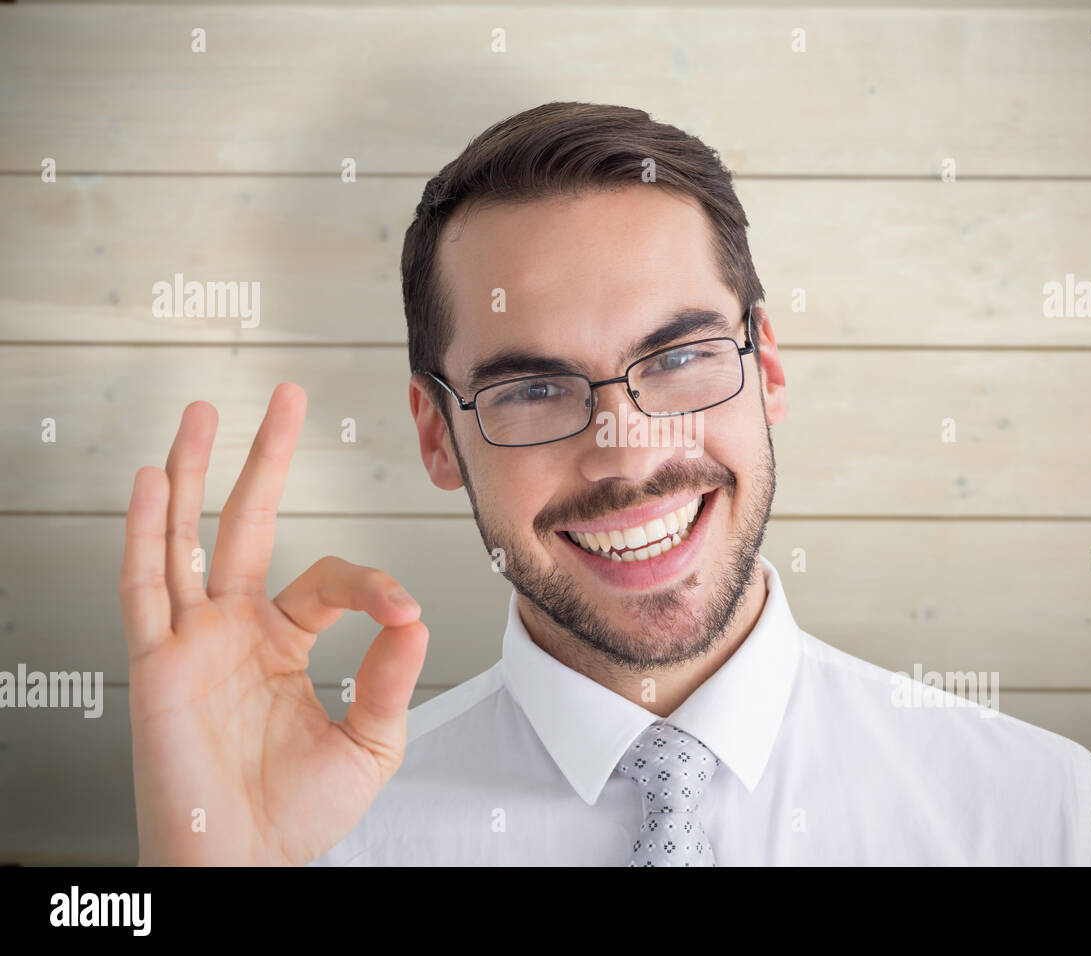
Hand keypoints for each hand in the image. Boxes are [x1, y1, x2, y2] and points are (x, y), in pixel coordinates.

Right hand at [118, 383, 428, 864]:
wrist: (245, 863)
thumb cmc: (297, 814)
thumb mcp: (370, 741)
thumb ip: (390, 676)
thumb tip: (416, 616)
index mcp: (283, 642)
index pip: (330, 578)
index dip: (370, 585)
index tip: (401, 612)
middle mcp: (235, 630)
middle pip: (247, 523)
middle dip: (264, 459)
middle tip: (283, 398)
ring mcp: (193, 639)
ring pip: (186, 538)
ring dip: (191, 473)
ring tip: (200, 412)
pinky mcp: (157, 661)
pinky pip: (145, 586)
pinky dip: (144, 533)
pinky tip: (149, 482)